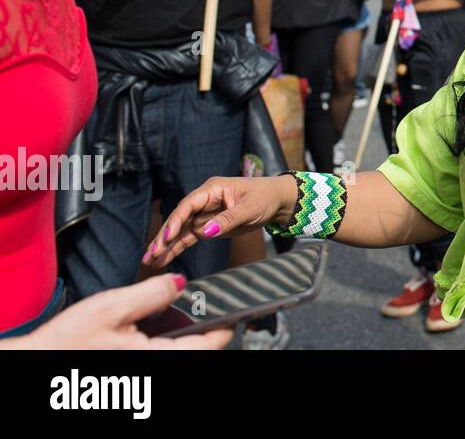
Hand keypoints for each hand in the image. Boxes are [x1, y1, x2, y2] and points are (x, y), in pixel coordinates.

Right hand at [4, 275, 230, 349]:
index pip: (211, 344)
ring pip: (180, 349)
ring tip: (182, 307)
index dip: (227, 323)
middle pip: (199, 348)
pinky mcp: (137, 366)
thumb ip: (152, 293)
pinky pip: (162, 350)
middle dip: (206, 326)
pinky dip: (166, 336)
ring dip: (185, 331)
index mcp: (159, 356)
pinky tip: (154, 322)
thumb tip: (182, 283)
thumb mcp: (113, 307)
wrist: (38, 361)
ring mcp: (147, 368)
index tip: (239, 306)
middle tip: (209, 301)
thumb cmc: (69, 340)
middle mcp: (158, 365)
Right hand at [142, 175, 296, 269]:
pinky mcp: (207, 226)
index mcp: (212, 189)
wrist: (276, 201)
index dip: (176, 221)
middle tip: (150, 255)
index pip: (188, 205)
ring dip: (166, 246)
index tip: (167, 237)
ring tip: (150, 261)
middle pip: (179, 219)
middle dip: (164, 237)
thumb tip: (205, 232)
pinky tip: (163, 259)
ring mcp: (204, 214)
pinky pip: (189, 237)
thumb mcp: (250, 208)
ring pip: (180, 231)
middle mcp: (203, 201)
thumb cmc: (265, 197)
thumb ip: (228, 219)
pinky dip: (177, 248)